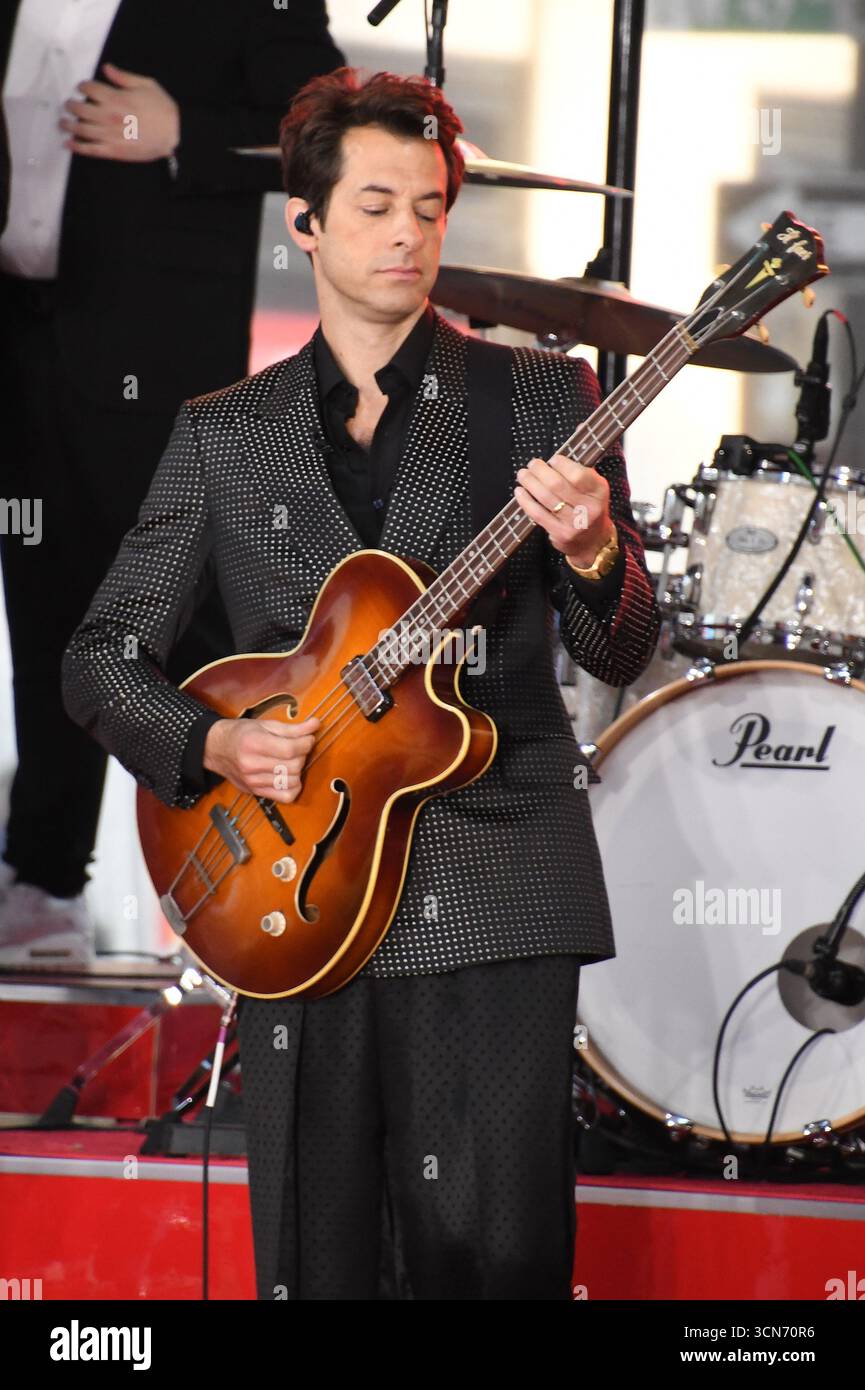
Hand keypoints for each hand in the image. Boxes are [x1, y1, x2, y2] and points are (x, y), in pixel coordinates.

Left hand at [60, 62, 179, 161]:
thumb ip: (123, 77)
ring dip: (68, 124)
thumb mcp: (146, 84)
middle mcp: (108, 116)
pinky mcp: (113, 151)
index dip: (83, 87)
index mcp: (116, 98)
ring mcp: (109, 135)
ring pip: (81, 129)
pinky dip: (77, 147)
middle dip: (72, 105)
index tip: (81, 88)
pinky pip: (90, 149)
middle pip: (80, 108)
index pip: (89, 89)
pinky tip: (68, 143)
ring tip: (63, 122)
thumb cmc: (163, 109)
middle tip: (69, 105)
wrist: (175, 134)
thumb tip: (106, 68)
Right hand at [203, 716, 319, 804]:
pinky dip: (293, 787)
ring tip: (292, 760)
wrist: (217, 749)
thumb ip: (292, 728)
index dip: (306, 743)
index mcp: (254, 743)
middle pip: (293, 766)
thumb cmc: (241, 734)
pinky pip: (285, 797)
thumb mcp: (265, 724)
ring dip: (299, 771)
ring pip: (292, 782)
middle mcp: (252, 765)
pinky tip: (289, 776)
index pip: (291, 749)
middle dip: (303, 755)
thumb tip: (316, 724)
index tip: (308, 738)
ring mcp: (253, 781)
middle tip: (299, 747)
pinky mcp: (256, 792)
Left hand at [514, 454, 613, 566]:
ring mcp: (575, 523)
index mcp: (599, 491)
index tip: (552, 460)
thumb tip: (554, 461)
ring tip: (523, 474)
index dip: (561, 464)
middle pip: (558, 485)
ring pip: (546, 498)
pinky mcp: (561, 534)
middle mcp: (589, 508)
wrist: (594, 541)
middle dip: (540, 471)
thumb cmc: (589, 507)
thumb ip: (580, 473)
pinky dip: (526, 501)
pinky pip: (538, 514)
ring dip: (530, 483)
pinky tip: (520, 492)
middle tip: (532, 464)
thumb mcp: (594, 489)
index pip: (578, 474)